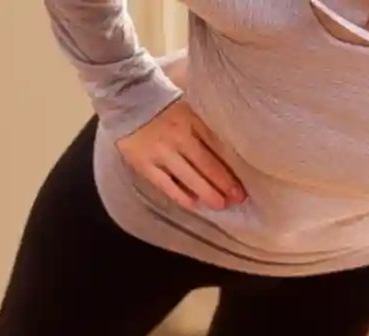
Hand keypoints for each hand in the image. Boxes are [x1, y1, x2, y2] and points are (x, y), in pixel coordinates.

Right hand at [116, 100, 245, 211]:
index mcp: (191, 120)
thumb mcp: (187, 106)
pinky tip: (194, 204)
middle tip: (238, 198)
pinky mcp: (144, 164)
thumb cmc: (161, 102)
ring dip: (207, 193)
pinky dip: (181, 196)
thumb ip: (203, 124)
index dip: (230, 165)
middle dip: (224, 183)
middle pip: (206, 164)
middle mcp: (178, 137)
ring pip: (189, 177)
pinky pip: (166, 185)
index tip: (243, 179)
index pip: (216, 146)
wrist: (125, 97)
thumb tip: (224, 148)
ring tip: (220, 205)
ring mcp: (161, 152)